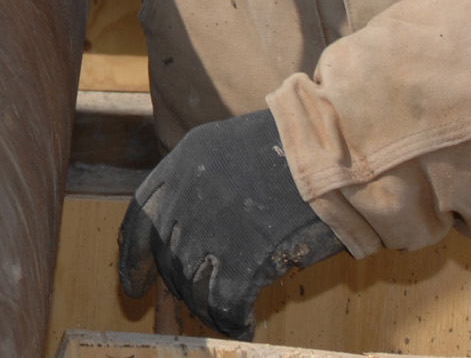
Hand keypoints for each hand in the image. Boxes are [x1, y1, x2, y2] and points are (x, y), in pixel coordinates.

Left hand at [118, 108, 345, 337]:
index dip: (133, 256)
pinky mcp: (241, 259)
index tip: (134, 285)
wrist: (337, 150)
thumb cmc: (301, 148)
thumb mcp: (236, 148)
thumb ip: (210, 182)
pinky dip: (230, 320)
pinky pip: (222, 305)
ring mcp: (211, 228)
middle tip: (196, 302)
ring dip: (204, 307)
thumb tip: (201, 225)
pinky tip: (243, 324)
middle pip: (167, 256)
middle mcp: (188, 194)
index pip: (141, 215)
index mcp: (184, 161)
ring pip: (191, 285)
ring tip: (224, 314)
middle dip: (178, 285)